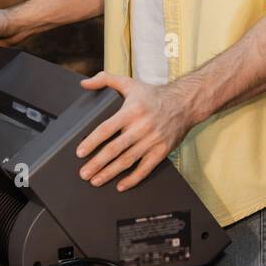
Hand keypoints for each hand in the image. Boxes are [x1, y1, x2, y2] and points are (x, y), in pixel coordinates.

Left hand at [76, 73, 195, 190]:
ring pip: (127, 160)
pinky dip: (133, 179)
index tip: (80, 152)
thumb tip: (84, 83)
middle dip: (97, 163)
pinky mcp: (162, 150)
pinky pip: (145, 168)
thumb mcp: (130, 83)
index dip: (92, 141)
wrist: (185, 103)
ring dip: (110, 173)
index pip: (107, 128)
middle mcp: (141, 127)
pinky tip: (121, 185)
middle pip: (115, 149)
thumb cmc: (154, 95)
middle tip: (84, 173)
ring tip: (96, 181)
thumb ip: (105, 79)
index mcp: (131, 111)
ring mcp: (152, 140)